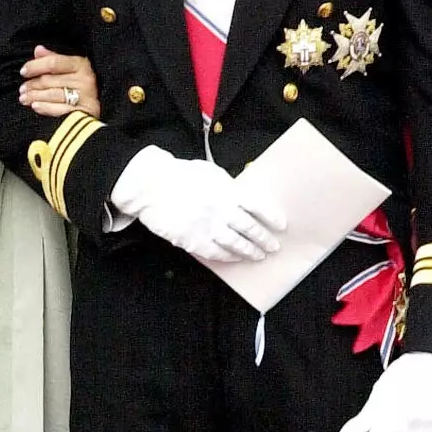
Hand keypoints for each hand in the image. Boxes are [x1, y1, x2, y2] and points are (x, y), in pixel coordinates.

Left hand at [18, 46, 100, 118]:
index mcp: (81, 64)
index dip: (36, 66)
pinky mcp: (85, 111)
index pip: (54, 63)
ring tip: (24, 98)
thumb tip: (38, 50)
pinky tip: (35, 106)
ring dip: (35, 96)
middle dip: (32, 84)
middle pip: (50, 80)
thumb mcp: (72, 68)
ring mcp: (86, 96)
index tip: (23, 71)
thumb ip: (54, 59)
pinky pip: (60, 109)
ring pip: (53, 94)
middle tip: (21, 89)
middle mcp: (85, 79)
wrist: (103, 106)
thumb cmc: (82, 85)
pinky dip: (45, 108)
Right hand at [110, 147, 285, 262]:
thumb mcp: (210, 173)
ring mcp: (207, 227)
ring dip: (249, 251)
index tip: (281, 226)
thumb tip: (242, 199)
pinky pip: (215, 252)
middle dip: (264, 239)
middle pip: (249, 229)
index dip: (271, 218)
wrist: (151, 185)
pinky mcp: (192, 240)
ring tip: (258, 256)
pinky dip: (227, 257)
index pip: (257, 207)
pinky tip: (234, 258)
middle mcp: (221, 210)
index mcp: (228, 191)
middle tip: (273, 247)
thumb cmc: (179, 175)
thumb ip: (228, 187)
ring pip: (235, 244)